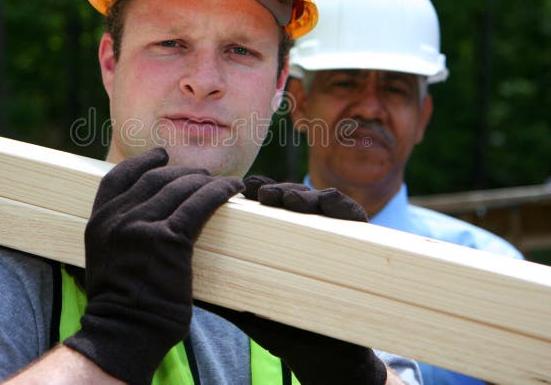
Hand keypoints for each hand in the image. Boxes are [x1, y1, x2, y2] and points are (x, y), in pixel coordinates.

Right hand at [64, 148, 243, 384]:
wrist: (124, 331)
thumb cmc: (121, 304)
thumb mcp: (106, 259)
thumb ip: (119, 234)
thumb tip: (146, 218)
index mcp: (98, 221)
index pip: (119, 176)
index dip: (142, 162)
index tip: (161, 154)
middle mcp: (117, 218)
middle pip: (155, 179)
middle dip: (181, 172)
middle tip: (201, 174)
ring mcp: (141, 226)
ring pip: (180, 187)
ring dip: (205, 180)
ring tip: (222, 182)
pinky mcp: (168, 239)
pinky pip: (200, 204)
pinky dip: (220, 191)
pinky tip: (233, 189)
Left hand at [197, 175, 384, 384]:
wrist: (328, 361)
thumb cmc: (288, 330)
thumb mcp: (251, 307)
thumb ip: (225, 293)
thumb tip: (188, 284)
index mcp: (283, 243)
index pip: (270, 208)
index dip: (259, 193)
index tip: (245, 191)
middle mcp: (310, 236)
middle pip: (295, 199)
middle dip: (279, 190)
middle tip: (263, 193)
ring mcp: (336, 239)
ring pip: (321, 203)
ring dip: (305, 195)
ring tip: (287, 198)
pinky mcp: (362, 247)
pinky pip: (354, 219)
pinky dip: (341, 206)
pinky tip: (326, 202)